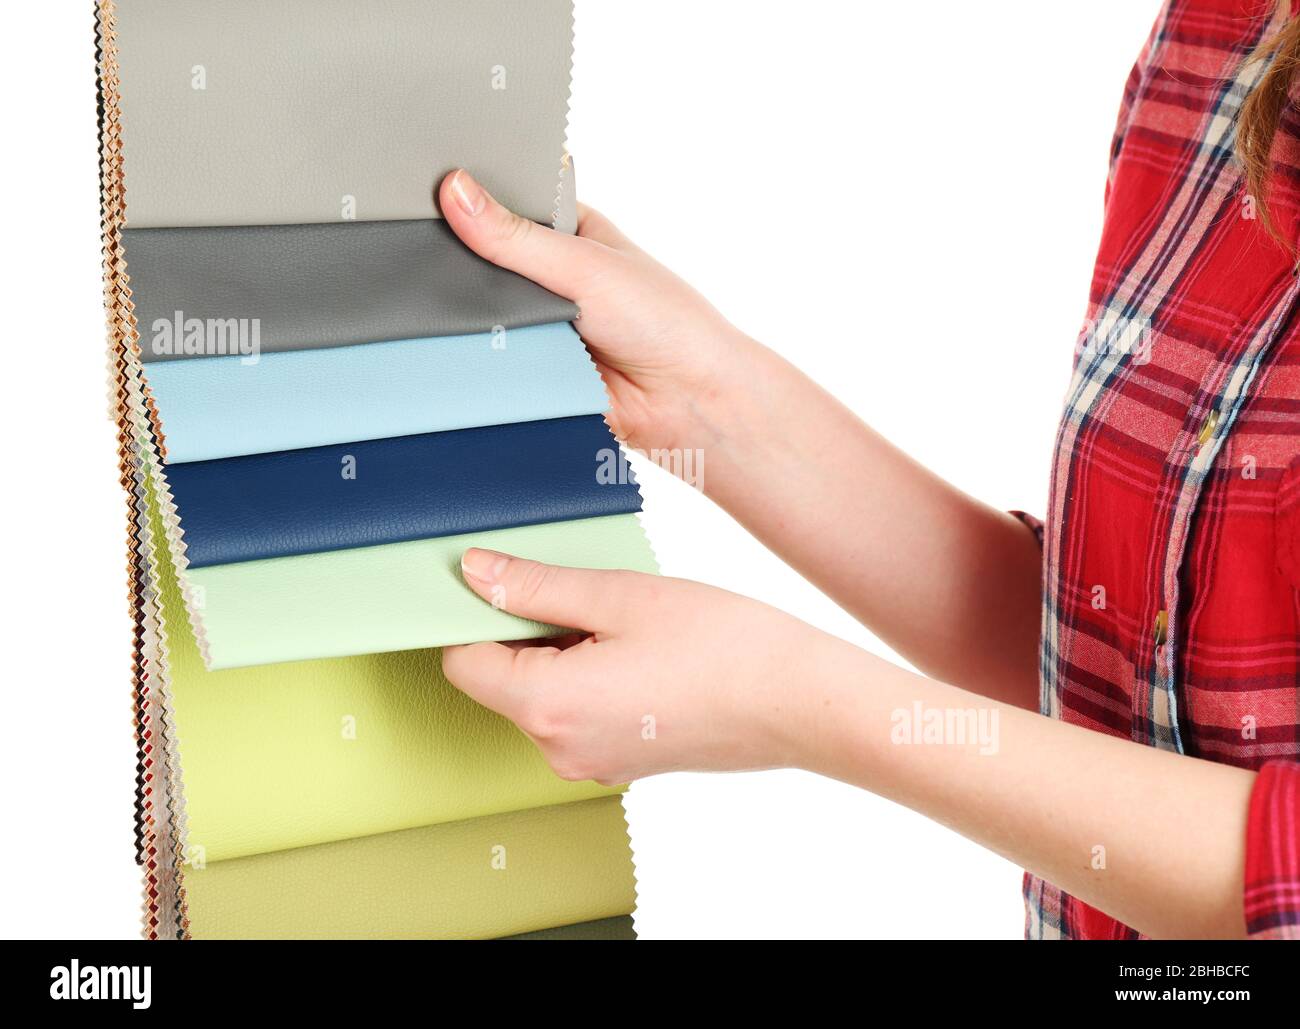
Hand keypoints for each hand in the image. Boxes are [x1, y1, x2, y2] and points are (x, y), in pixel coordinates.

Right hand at [439, 169, 748, 451]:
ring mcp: (537, 322)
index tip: (424, 186)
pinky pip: (487, 358)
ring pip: (479, 312)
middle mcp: (549, 275)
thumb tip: (457, 191)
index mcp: (569, 231)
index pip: (505, 201)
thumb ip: (518, 236)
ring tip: (436, 299)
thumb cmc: (664, 322)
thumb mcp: (585, 264)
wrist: (687, 402)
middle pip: (483, 259)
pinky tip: (454, 346)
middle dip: (462, 261)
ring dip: (470, 314)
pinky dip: (477, 355)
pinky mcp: (529, 368)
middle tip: (421, 248)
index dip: (470, 196)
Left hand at [441, 548, 864, 785]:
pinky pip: (576, 715)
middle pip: (501, 681)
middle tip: (587, 595)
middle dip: (525, 632)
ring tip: (623, 624)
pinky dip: (588, 678)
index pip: (463, 662)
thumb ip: (536, 586)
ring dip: (561, 653)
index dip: (474, 617)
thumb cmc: (722, 646)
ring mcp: (591, 763)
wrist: (799, 703)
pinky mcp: (620, 762)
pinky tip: (639, 651)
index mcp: (550, 706)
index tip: (507, 581)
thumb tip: (474, 573)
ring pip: (540, 697)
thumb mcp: (620, 597)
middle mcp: (559, 749)